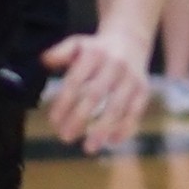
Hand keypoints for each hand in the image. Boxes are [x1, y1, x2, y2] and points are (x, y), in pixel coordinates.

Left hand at [41, 32, 150, 153]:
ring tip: (90, 148)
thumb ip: (60, 53)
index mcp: (95, 54)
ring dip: (104, 128)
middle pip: (96, 95)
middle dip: (80, 118)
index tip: (53, 121)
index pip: (76, 81)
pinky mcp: (143, 90)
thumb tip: (44, 62)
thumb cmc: (96, 49)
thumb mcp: (77, 44)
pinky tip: (113, 141)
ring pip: (118, 106)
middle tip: (65, 138)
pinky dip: (126, 128)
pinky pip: (136, 111)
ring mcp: (131, 79)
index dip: (64, 102)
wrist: (131, 41)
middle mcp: (115, 66)